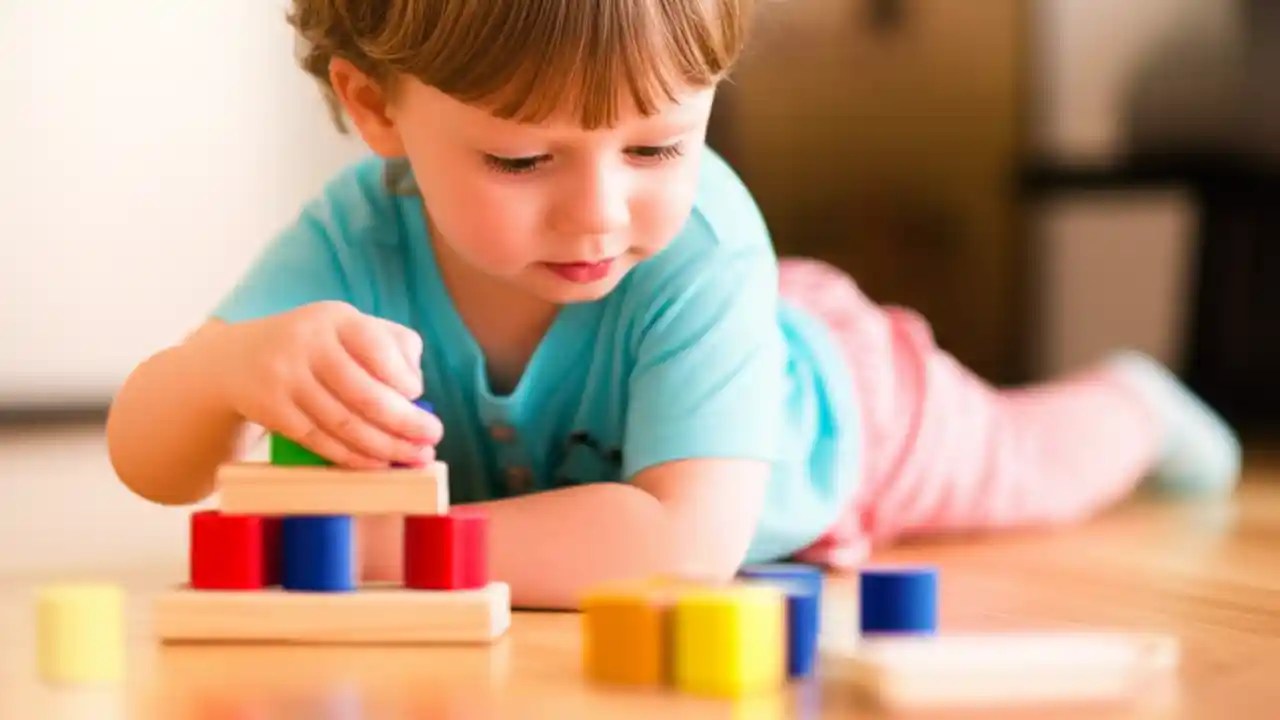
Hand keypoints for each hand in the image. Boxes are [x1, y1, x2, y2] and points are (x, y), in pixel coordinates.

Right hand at [205, 301, 442, 467]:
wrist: (237, 360)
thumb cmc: (316, 346)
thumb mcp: (349, 328)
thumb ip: (393, 343)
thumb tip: (416, 385)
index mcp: (335, 318)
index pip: (378, 347)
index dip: (404, 378)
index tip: (418, 397)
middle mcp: (307, 343)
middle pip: (364, 393)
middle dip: (405, 422)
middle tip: (432, 438)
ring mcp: (285, 378)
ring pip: (344, 422)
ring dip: (385, 446)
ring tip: (414, 456)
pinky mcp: (271, 410)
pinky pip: (320, 440)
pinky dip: (353, 456)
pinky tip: (378, 463)